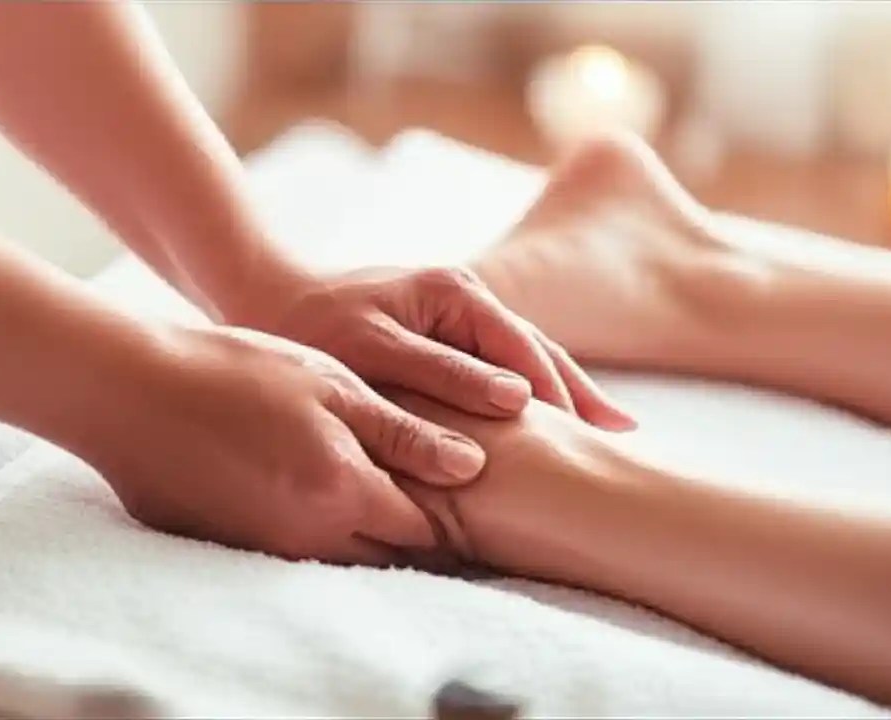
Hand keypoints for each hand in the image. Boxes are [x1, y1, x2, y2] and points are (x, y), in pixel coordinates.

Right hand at [81, 325, 488, 563]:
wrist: (132, 391)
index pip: (426, 532)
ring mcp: (268, 547)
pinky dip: (314, 527)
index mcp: (345, 491)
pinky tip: (304, 482)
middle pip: (387, 556)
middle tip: (424, 493)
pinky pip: (294, 550)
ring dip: (362, 531)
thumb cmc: (236, 372)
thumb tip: (474, 466)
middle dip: (411, 532)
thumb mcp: (332, 386)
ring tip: (361, 481)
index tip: (461, 490)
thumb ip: (404, 433)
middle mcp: (311, 535)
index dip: (451, 514)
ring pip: (341, 557)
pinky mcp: (232, 546)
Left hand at [228, 266, 634, 430]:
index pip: (526, 349)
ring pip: (521, 359)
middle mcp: (464, 299)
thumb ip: (442, 374)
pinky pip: (493, 368)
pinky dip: (524, 393)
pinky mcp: (439, 338)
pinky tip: (544, 423)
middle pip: (538, 350)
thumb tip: (517, 401)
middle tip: (626, 440)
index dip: (563, 394)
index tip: (597, 436)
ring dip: (561, 394)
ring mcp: (454, 317)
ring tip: (607, 432)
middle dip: (579, 392)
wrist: (264, 294)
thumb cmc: (311, 322)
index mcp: (456, 293)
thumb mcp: (374, 348)